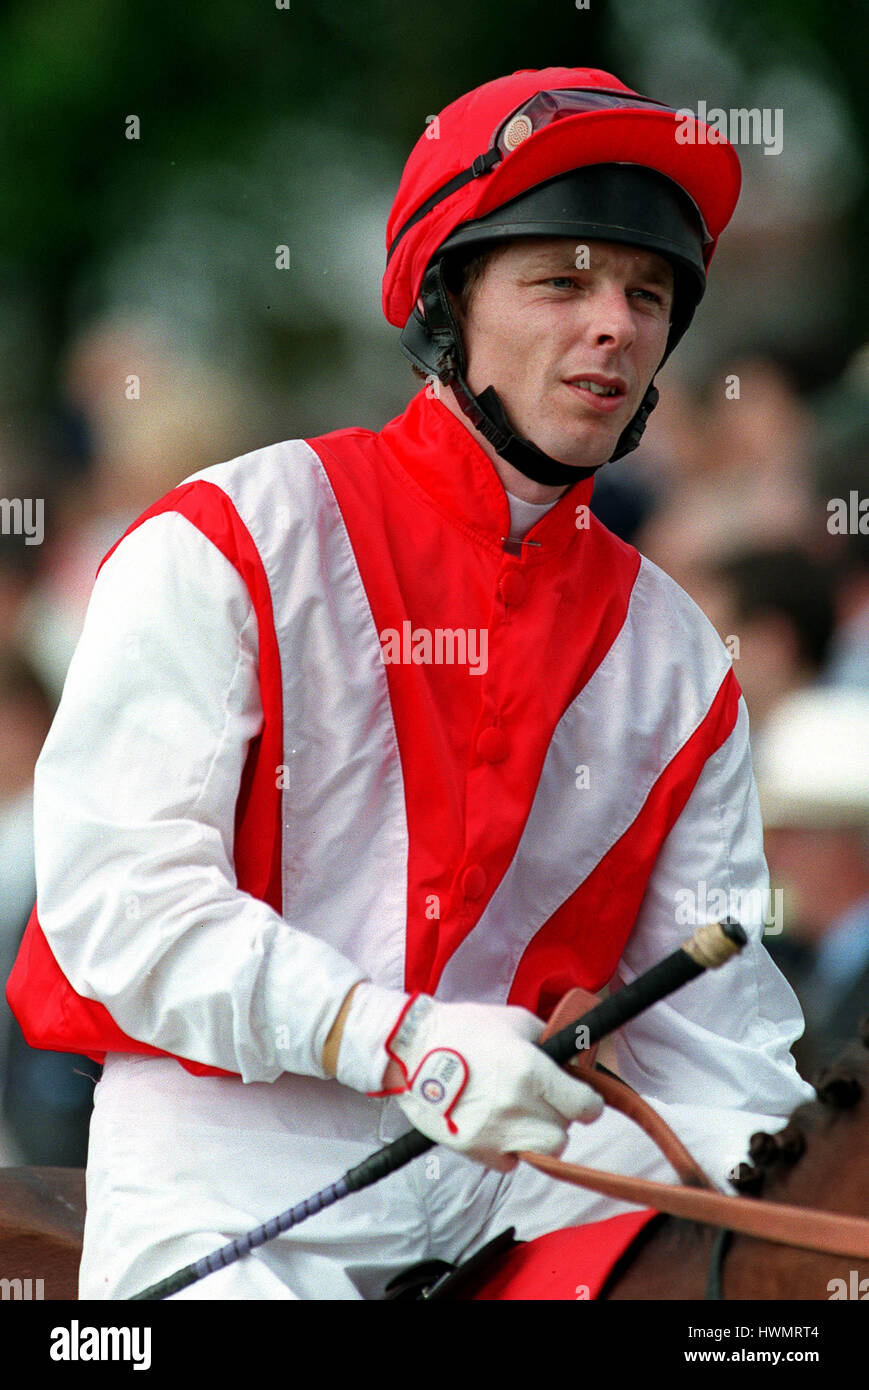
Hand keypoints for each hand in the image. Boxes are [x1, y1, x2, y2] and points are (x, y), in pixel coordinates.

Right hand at [382, 994, 603, 1171]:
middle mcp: (517, 1105)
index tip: (582, 1099)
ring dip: (538, 1136)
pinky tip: (498, 1127)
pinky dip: (509, 1149)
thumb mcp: (514, 1020)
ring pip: (542, 1152)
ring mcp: (494, 1132)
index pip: (585, 1106)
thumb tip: (570, 1059)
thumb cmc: (463, 1028)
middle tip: (542, 1101)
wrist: (412, 1048)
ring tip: (521, 1116)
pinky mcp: (474, 1149)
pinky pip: (510, 1163)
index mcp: (530, 1070)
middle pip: (563, 1132)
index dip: (588, 1103)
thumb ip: (546, 1040)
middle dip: (558, 1116)